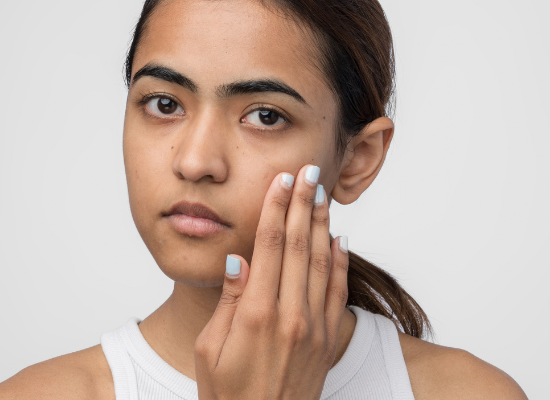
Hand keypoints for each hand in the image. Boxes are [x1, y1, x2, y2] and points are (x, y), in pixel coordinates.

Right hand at [194, 165, 349, 399]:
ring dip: (322, 225)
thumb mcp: (209, 349)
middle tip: (307, 171)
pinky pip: (337, 291)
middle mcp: (290, 317)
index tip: (282, 181)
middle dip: (303, 204)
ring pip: (322, 262)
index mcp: (255, 315)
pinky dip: (339, 261)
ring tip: (322, 194)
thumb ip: (228, 301)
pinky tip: (339, 239)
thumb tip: (239, 259)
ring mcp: (313, 328)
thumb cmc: (227, 395)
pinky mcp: (328, 340)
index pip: (269, 246)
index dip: (276, 209)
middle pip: (298, 246)